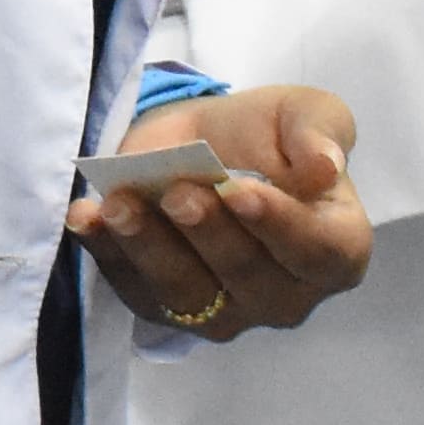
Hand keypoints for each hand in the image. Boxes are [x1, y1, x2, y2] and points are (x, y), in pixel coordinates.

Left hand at [79, 86, 370, 332]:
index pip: (317, 252)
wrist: (205, 140)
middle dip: (207, 234)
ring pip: (187, 294)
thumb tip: (324, 168)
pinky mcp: (166, 309)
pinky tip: (87, 218)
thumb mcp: (305, 113)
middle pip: (247, 277)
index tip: (238, 190)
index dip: (280, 226)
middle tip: (176, 193)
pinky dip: (108, 254)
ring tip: (120, 205)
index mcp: (336, 249)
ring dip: (149, 249)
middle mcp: (286, 294)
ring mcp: (226, 311)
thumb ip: (322, 133)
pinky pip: (135, 290)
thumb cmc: (269, 135)